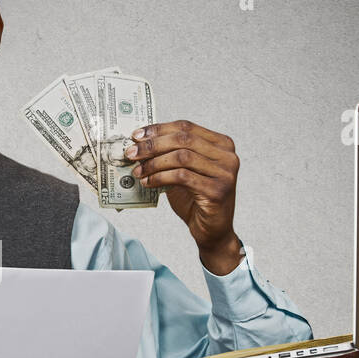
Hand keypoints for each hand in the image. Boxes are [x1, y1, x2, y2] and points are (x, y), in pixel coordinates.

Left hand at [124, 120, 241, 273]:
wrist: (212, 230)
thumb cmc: (196, 200)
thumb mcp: (184, 171)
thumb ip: (170, 155)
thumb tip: (139, 144)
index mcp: (221, 144)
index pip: (186, 126)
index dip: (159, 129)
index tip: (136, 135)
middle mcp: (227, 155)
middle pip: (183, 139)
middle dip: (152, 145)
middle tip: (131, 153)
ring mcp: (225, 173)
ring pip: (182, 157)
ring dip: (154, 163)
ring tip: (138, 171)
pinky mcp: (217, 190)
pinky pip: (182, 176)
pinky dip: (160, 177)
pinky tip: (147, 183)